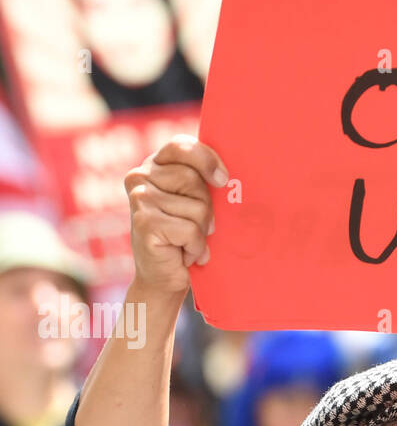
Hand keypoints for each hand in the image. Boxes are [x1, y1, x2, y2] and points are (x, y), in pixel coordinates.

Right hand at [123, 134, 227, 296]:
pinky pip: (190, 230)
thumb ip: (202, 182)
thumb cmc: (184, 238)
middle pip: (194, 180)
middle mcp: (139, 177)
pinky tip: (184, 254)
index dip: (206, 160)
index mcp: (154, 166)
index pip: (181, 146)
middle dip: (206, 208)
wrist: (164, 279)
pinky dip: (195, 247)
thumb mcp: (194, 202)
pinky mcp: (145, 223)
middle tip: (199, 227)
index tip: (223, 180)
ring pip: (197, 207)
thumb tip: (228, 175)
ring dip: (201, 232)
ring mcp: (139, 198)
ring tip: (188, 242)